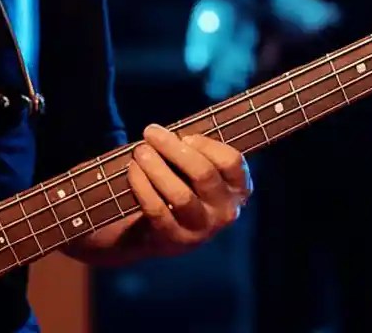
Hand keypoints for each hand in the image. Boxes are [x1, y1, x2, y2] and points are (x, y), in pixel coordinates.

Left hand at [126, 124, 252, 252]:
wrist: (160, 233)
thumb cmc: (183, 188)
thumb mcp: (197, 172)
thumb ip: (194, 152)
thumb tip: (168, 133)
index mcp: (238, 190)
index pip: (232, 162)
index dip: (207, 145)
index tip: (184, 136)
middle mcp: (226, 212)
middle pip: (203, 174)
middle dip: (173, 149)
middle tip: (150, 132)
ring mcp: (202, 229)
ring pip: (180, 194)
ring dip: (156, 167)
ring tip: (140, 151)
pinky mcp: (175, 239)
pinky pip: (157, 209)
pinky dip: (143, 186)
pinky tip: (133, 170)